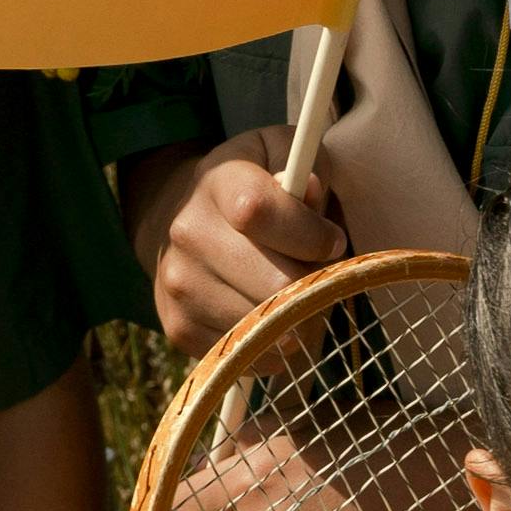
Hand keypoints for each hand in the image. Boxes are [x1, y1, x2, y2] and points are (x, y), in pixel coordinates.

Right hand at [146, 131, 347, 353]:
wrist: (180, 218)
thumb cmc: (253, 185)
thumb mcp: (283, 156)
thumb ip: (307, 166)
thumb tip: (314, 194)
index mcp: (218, 182)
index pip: (259, 212)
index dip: (310, 234)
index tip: (332, 240)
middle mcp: (188, 232)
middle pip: (273, 283)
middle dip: (311, 283)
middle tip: (315, 272)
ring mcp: (178, 284)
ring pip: (265, 326)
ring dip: (295, 317)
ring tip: (292, 292)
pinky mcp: (179, 327)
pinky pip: (248, 355)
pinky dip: (273, 344)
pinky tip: (271, 316)